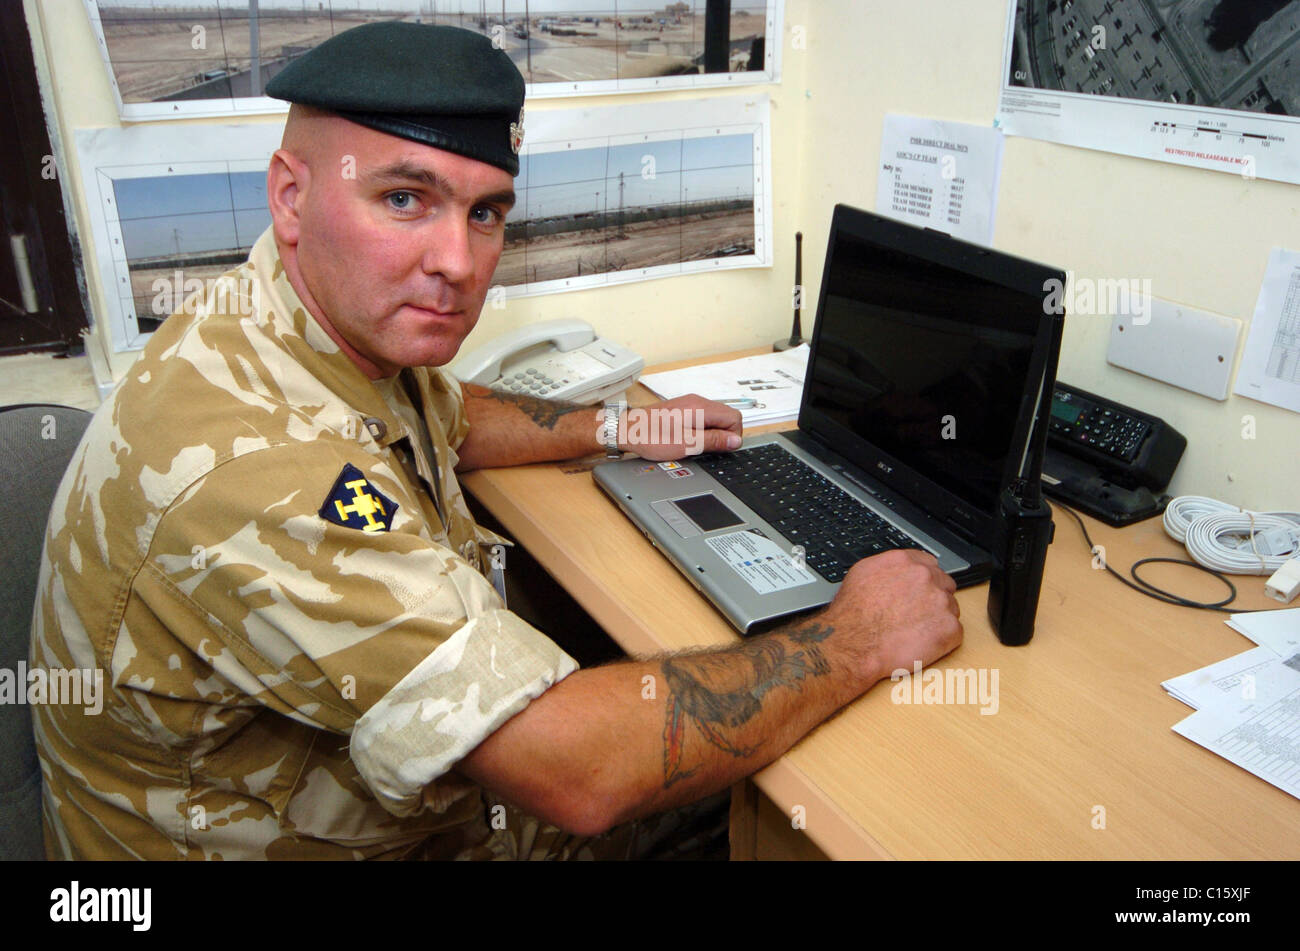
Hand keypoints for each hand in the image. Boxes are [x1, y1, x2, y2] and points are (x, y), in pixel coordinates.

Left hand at [618, 394, 742, 460]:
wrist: (627, 430)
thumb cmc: (651, 436)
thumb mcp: (687, 444)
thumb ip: (713, 440)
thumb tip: (735, 441)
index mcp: (701, 408)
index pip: (735, 417)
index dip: (733, 436)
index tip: (721, 448)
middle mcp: (697, 402)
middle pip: (727, 416)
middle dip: (723, 434)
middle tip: (707, 448)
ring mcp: (690, 404)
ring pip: (715, 418)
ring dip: (712, 432)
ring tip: (696, 444)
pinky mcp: (683, 409)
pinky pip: (703, 418)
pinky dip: (702, 429)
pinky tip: (689, 439)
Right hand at [822, 548, 962, 688]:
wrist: (853, 644)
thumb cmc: (852, 616)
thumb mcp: (862, 575)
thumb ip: (887, 568)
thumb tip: (896, 572)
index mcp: (905, 561)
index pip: (929, 564)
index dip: (924, 581)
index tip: (919, 592)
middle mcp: (925, 577)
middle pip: (944, 585)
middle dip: (933, 599)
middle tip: (916, 616)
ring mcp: (940, 601)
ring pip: (951, 609)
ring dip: (938, 620)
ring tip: (914, 633)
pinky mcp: (949, 628)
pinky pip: (954, 632)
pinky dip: (942, 640)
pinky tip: (921, 644)